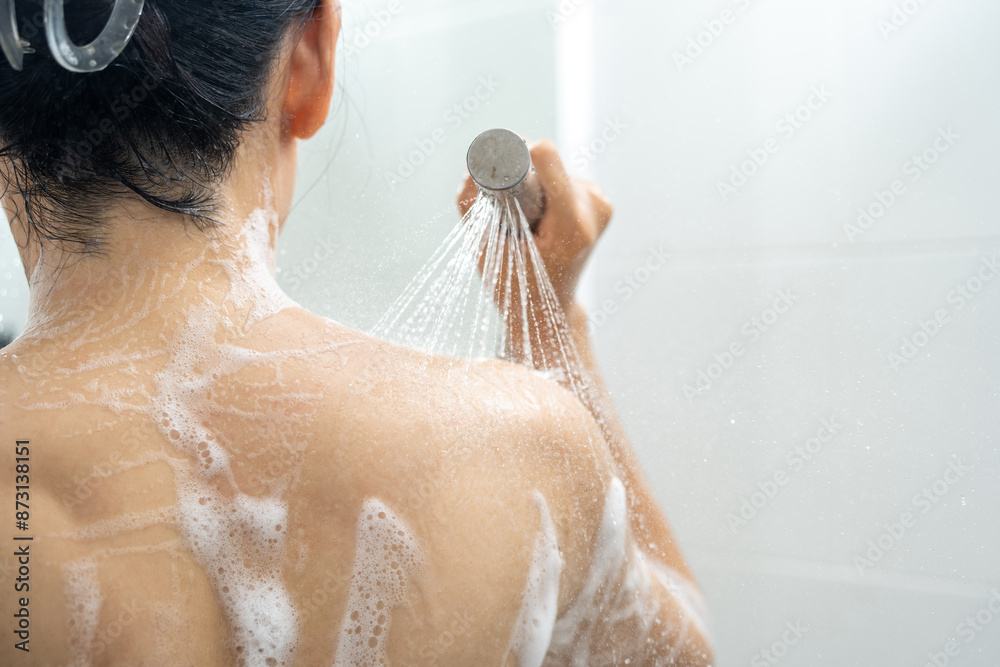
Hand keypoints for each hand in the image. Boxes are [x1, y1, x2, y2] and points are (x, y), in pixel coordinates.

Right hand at [457, 140, 613, 310]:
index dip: (516, 151)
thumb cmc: (515, 286)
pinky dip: (549, 191)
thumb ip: (472, 205)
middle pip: (547, 163)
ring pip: (556, 170)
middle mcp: (594, 210)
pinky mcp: (602, 203)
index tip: (496, 163)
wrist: (551, 311)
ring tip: (529, 220)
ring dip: (537, 185)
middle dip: (522, 177)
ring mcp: (601, 205)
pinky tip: (543, 218)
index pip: (546, 157)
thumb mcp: (483, 248)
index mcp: (571, 226)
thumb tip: (471, 168)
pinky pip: (566, 179)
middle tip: (510, 209)